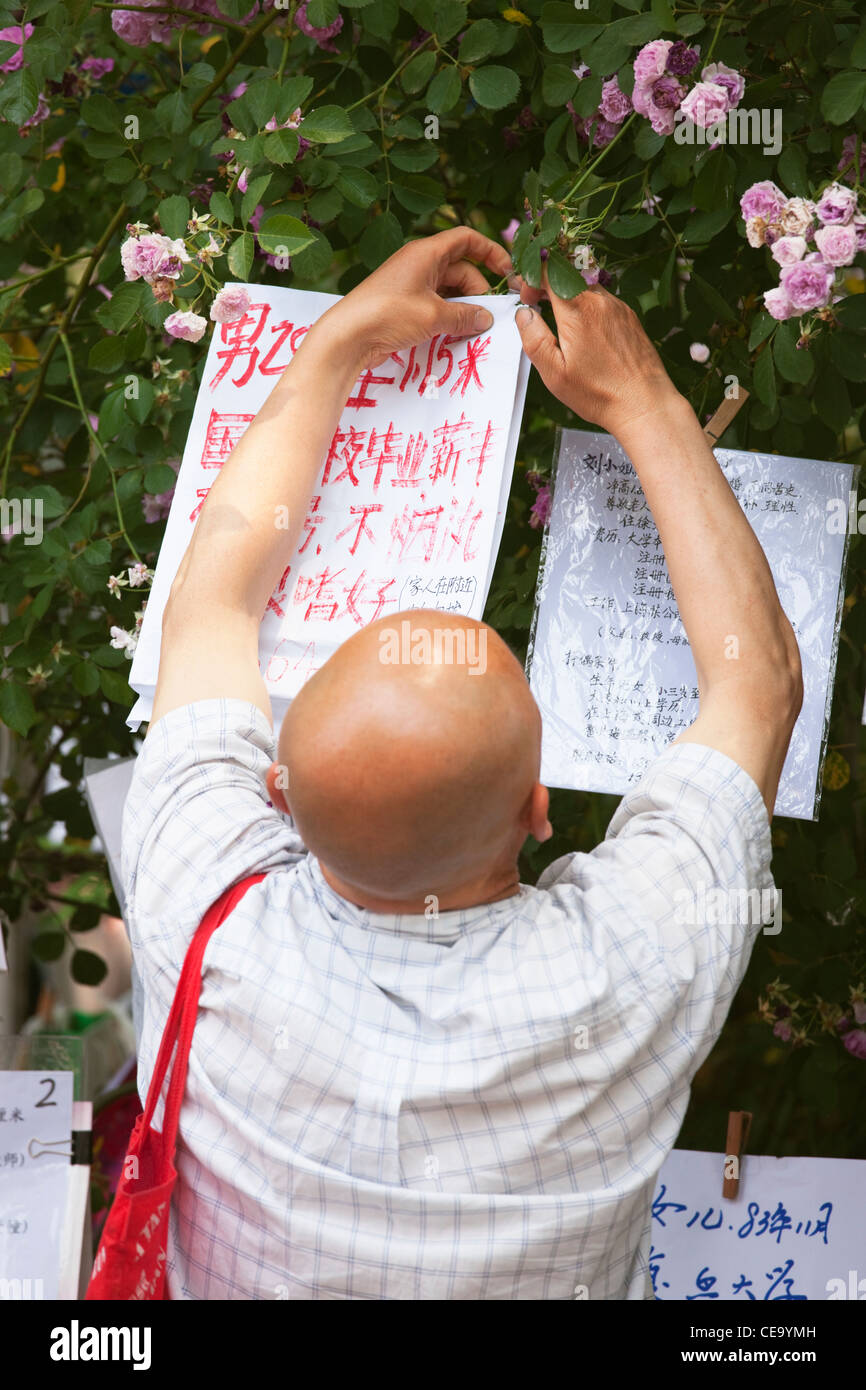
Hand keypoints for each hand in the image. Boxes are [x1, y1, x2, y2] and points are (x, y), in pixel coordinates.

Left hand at [309, 226, 513, 371]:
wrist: (347, 337)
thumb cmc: (387, 315)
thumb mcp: (433, 315)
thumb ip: (464, 316)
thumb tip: (485, 318)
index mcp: (426, 253)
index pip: (466, 240)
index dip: (490, 252)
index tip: (507, 272)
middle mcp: (418, 264)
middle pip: (460, 269)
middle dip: (477, 291)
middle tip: (486, 317)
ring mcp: (410, 285)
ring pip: (448, 291)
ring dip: (462, 307)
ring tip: (471, 329)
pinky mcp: (403, 306)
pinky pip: (435, 306)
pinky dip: (447, 317)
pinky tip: (454, 335)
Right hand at [514, 272, 680, 436]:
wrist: (644, 404)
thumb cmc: (599, 393)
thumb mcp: (554, 373)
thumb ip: (533, 338)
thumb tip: (524, 313)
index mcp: (578, 310)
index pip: (549, 270)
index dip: (531, 278)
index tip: (528, 300)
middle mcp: (600, 300)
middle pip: (568, 272)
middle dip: (548, 283)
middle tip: (538, 304)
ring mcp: (618, 307)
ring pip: (586, 284)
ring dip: (567, 294)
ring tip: (560, 321)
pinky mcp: (628, 316)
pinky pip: (602, 299)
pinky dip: (587, 305)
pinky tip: (584, 332)